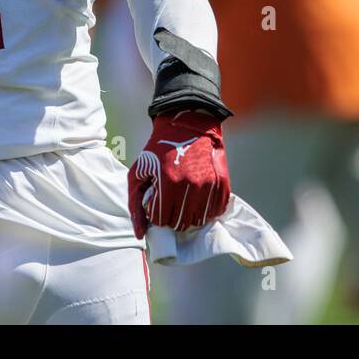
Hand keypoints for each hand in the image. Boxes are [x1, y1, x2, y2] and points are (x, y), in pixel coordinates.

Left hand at [128, 110, 229, 238]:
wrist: (188, 123)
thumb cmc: (158, 149)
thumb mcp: (139, 172)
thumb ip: (135, 204)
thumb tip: (140, 235)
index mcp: (168, 183)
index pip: (162, 221)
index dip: (156, 214)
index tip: (156, 201)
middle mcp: (191, 186)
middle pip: (181, 224)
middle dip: (172, 217)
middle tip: (169, 201)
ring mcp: (209, 185)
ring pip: (198, 220)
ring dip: (189, 215)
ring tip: (182, 198)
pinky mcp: (222, 183)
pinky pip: (215, 212)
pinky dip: (206, 210)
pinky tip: (197, 196)